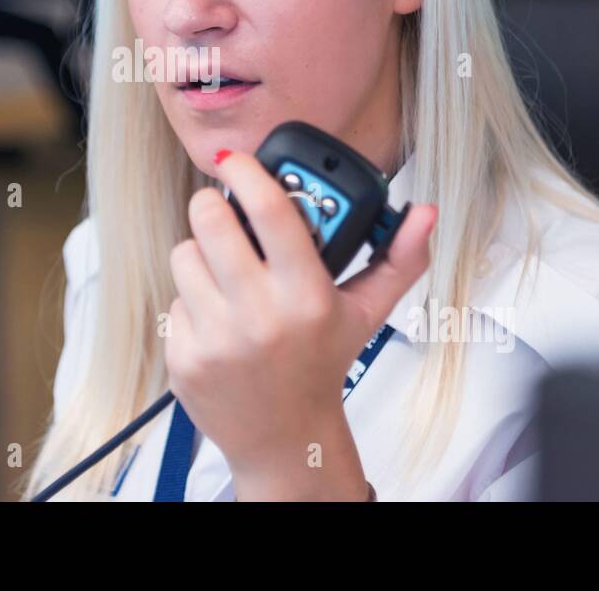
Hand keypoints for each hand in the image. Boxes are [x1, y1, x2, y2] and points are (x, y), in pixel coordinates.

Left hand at [165, 149, 436, 499]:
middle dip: (212, 204)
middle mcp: (260, 316)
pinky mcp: (184, 357)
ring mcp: (216, 339)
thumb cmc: (321, 363)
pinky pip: (174, 298)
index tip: (235, 159)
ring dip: (200, 255)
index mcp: (306, 295)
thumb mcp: (367, 312)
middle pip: (210, 220)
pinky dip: (191, 300)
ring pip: (185, 254)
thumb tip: (425, 212)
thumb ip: (399, 258)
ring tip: (226, 274)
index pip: (269, 211)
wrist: (285, 438)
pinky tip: (217, 318)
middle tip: (222, 210)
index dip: (246, 172)